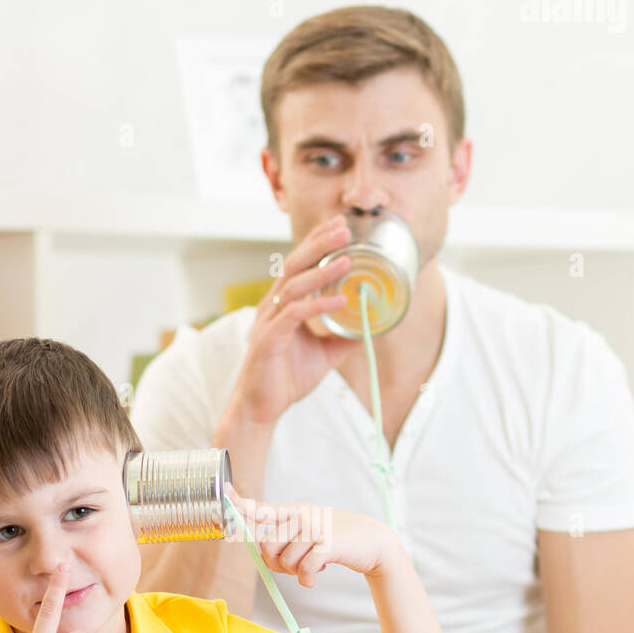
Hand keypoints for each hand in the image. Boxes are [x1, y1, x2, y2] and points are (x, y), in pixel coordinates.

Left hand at [222, 481, 395, 585]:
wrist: (373, 542)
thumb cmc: (337, 539)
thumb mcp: (311, 530)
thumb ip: (288, 538)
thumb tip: (265, 557)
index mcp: (295, 512)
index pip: (262, 508)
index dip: (240, 504)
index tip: (224, 493)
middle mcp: (302, 516)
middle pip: (267, 545)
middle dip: (275, 563)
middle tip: (292, 567)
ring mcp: (315, 528)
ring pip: (285, 561)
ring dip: (294, 573)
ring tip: (309, 569)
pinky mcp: (327, 544)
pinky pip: (303, 569)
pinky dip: (306, 580)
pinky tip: (314, 580)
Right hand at [233, 214, 367, 425]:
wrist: (262, 407)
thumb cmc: (287, 378)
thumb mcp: (326, 354)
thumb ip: (344, 336)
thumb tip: (372, 325)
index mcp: (282, 304)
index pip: (300, 264)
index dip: (318, 243)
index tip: (341, 225)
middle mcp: (273, 307)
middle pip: (294, 265)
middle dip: (319, 244)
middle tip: (344, 227)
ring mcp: (269, 322)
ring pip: (294, 287)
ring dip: (322, 271)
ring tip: (347, 259)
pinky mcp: (269, 340)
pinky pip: (295, 316)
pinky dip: (318, 306)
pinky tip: (340, 300)